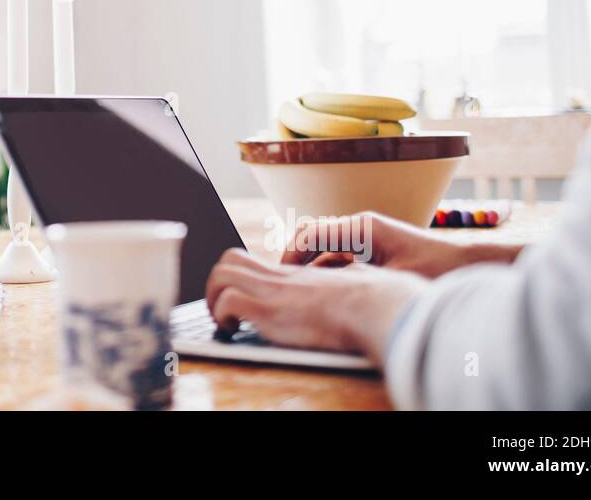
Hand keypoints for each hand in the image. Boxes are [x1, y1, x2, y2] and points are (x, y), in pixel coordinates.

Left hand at [205, 247, 424, 362]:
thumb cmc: (377, 300)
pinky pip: (227, 302)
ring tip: (222, 320)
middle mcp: (280, 277)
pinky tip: (232, 329)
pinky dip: (221, 315)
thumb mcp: (354, 282)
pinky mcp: (269, 311)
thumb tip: (352, 280)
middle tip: (220, 309)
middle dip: (215, 284)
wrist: (378, 307)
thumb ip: (342, 280)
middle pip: (229, 260)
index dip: (238, 276)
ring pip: (220, 275)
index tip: (239, 297)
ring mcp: (273, 291)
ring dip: (212, 298)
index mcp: (297, 274)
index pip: (253, 261)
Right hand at [279, 211, 519, 278]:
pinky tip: (323, 292)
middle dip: (294, 259)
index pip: (309, 233)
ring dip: (309, 266)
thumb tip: (318, 289)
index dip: (289, 255)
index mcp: (361, 229)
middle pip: (311, 236)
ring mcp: (365, 237)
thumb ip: (353, 279)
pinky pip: (339, 256)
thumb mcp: (390, 280)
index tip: (278, 277)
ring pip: (323, 248)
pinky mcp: (372, 248)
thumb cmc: (436, 273)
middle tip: (281, 285)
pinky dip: (326, 271)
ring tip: (297, 291)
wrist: (468, 265)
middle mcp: (360, 227)